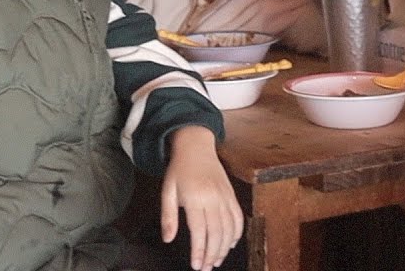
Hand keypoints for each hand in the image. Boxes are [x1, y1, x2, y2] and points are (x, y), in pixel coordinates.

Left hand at [162, 126, 243, 269]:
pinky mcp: (231, 194)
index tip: (196, 265)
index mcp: (195, 198)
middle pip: (217, 233)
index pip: (200, 231)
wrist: (196, 146)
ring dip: (224, 248)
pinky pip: (238, 217)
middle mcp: (213, 198)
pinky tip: (230, 244)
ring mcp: (225, 196)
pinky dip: (237, 233)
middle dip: (212, 254)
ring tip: (216, 260)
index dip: (199, 251)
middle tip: (206, 268)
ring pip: (230, 228)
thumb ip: (168, 216)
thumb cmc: (179, 169)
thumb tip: (168, 239)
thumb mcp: (167, 191)